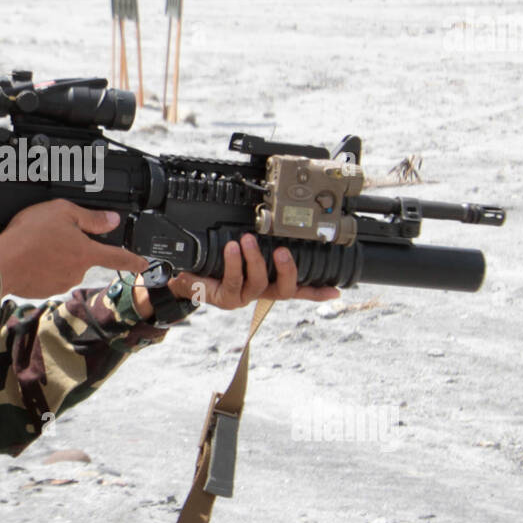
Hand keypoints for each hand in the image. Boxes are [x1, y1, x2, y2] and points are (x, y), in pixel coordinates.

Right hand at [0, 200, 148, 298]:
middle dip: (71, 246)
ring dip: (54, 256)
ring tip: (35, 244)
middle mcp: (77, 272)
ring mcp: (61, 284)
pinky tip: (28, 257)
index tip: (145, 264)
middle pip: (83, 256)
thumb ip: (90, 217)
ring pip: (64, 265)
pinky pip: (48, 276)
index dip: (135, 261)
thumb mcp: (61, 212)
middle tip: (50, 233)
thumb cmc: (28, 237)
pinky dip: (41, 267)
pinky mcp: (44, 291)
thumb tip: (111, 220)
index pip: (119, 257)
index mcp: (86, 253)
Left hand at [161, 237, 339, 310]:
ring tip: (247, 241)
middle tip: (283, 251)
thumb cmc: (214, 264)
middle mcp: (259, 292)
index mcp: (268, 282)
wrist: (185, 278)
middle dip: (288, 270)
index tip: (337, 289)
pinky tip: (232, 249)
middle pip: (285, 290)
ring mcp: (243, 296)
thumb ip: (256, 243)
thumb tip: (266, 224)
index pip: (297, 288)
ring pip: (259, 283)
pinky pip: (234, 281)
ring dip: (255, 259)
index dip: (317, 290)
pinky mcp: (226, 298)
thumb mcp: (238, 252)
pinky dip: (234, 263)